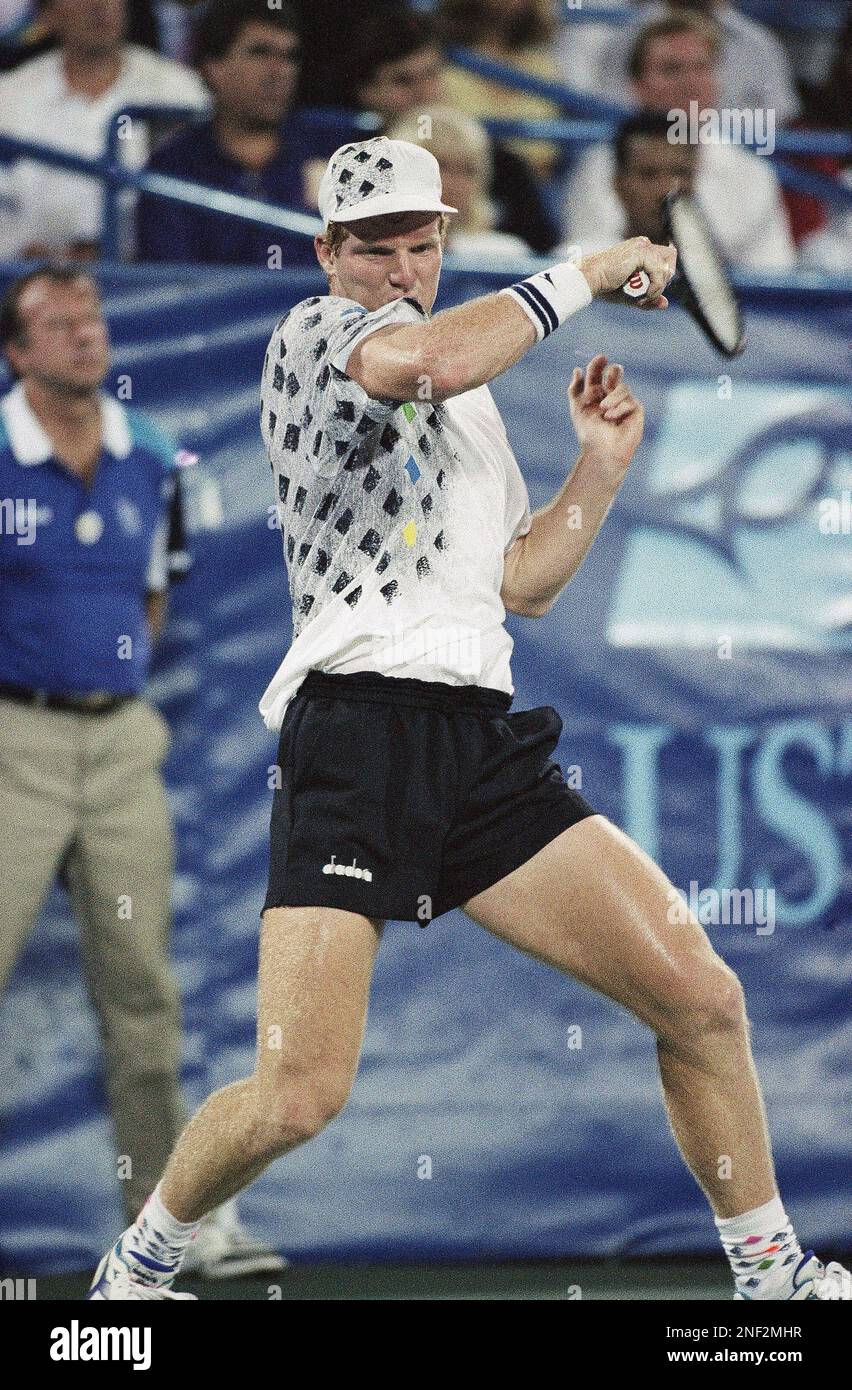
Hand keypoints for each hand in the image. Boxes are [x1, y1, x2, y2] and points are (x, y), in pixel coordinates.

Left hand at [568, 355, 643, 476]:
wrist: (602, 450)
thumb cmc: (589, 432)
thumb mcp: (578, 408)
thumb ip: (576, 389)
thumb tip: (577, 369)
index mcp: (596, 395)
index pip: (597, 374)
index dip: (598, 364)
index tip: (601, 357)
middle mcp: (611, 397)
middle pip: (615, 374)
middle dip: (614, 371)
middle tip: (613, 371)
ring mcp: (624, 403)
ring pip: (621, 387)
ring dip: (611, 398)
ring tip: (604, 412)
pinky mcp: (635, 409)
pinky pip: (628, 400)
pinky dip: (618, 408)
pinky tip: (612, 419)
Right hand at [581, 236, 676, 308]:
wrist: (590, 279)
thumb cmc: (605, 286)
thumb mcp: (632, 295)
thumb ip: (649, 298)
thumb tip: (666, 304)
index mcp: (641, 248)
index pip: (667, 257)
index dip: (664, 275)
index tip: (651, 290)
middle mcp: (644, 244)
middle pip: (671, 258)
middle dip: (664, 280)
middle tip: (649, 294)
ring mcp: (643, 246)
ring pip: (666, 268)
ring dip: (658, 288)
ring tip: (642, 299)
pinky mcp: (641, 253)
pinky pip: (659, 273)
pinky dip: (655, 288)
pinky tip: (643, 296)